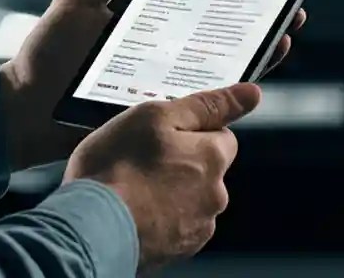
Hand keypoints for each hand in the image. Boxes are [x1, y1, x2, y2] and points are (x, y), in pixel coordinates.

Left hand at [0, 0, 303, 169]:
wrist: (22, 111)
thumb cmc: (46, 54)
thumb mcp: (80, 1)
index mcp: (147, 23)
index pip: (200, 2)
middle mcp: (163, 54)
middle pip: (223, 34)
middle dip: (261, 18)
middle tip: (292, 0)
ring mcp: (164, 86)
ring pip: (224, 69)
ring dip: (259, 51)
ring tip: (285, 31)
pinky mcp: (160, 116)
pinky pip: (203, 104)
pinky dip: (233, 89)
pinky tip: (254, 72)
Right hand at [63, 83, 259, 270]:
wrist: (93, 227)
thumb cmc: (117, 168)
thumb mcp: (155, 117)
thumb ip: (206, 106)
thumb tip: (250, 94)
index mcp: (212, 158)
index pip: (220, 136)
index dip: (190, 132)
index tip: (162, 135)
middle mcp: (214, 195)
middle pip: (204, 170)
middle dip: (178, 164)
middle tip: (138, 160)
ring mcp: (196, 227)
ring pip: (188, 199)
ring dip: (167, 193)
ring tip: (129, 188)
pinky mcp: (177, 250)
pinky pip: (173, 226)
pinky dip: (157, 218)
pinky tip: (132, 211)